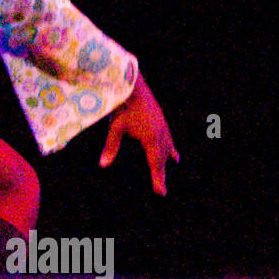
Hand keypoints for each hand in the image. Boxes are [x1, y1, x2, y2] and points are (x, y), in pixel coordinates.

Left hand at [100, 72, 179, 195]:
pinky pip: (169, 138)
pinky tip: (174, 152)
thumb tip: (103, 165)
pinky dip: (171, 147)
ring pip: (168, 148)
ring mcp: (163, 126)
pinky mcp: (161, 119)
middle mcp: (161, 134)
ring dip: (168, 159)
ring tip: (172, 167)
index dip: (158, 179)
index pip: (156, 164)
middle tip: (161, 190)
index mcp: (151, 139)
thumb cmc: (123, 106)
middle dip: (162, 173)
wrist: (133, 85)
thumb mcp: (115, 128)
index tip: (161, 193)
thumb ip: (111, 147)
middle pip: (163, 158)